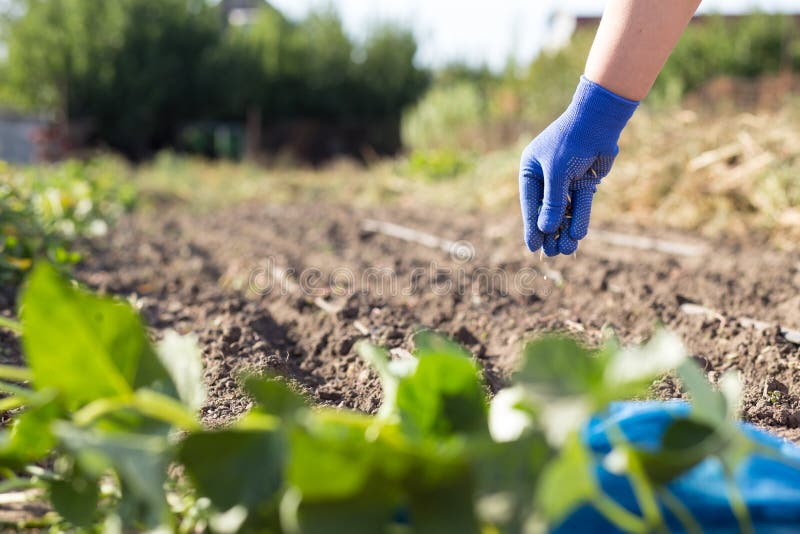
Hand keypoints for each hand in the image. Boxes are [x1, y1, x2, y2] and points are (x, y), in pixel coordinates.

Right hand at [519, 76, 637, 255]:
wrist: (600, 121)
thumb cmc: (572, 142)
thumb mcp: (558, 173)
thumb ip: (553, 202)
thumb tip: (546, 230)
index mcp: (531, 171)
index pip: (530, 204)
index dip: (532, 227)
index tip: (533, 247)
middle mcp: (547, 177)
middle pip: (547, 211)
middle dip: (550, 232)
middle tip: (551, 253)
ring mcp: (566, 181)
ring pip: (565, 211)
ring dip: (565, 230)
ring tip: (566, 249)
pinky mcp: (584, 182)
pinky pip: (580, 205)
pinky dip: (579, 219)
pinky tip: (578, 236)